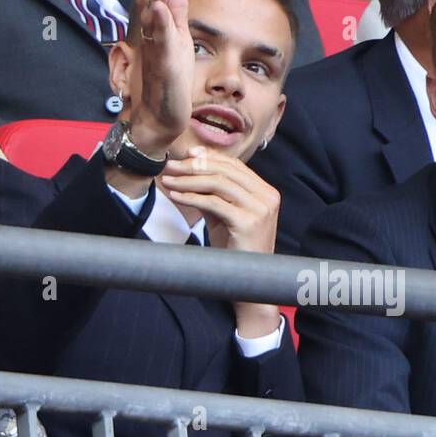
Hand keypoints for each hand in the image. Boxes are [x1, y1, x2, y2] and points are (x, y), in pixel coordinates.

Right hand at [127, 0, 192, 154]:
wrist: (159, 119)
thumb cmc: (166, 81)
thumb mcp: (176, 41)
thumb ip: (176, 12)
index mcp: (153, 29)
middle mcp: (148, 37)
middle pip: (144, 0)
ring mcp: (153, 51)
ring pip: (150, 18)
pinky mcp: (161, 68)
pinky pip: (159, 44)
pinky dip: (160, 26)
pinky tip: (159, 9)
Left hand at [160, 147, 281, 337]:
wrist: (248, 281)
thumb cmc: (236, 249)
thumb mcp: (224, 215)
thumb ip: (212, 193)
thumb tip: (188, 168)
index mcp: (266, 192)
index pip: (235, 166)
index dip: (209, 157)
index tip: (186, 155)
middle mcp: (267, 197)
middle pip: (225, 171)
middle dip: (194, 166)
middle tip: (170, 166)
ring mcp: (260, 209)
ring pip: (218, 183)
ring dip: (188, 180)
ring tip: (168, 180)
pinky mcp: (248, 222)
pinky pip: (213, 202)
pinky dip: (191, 197)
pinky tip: (176, 196)